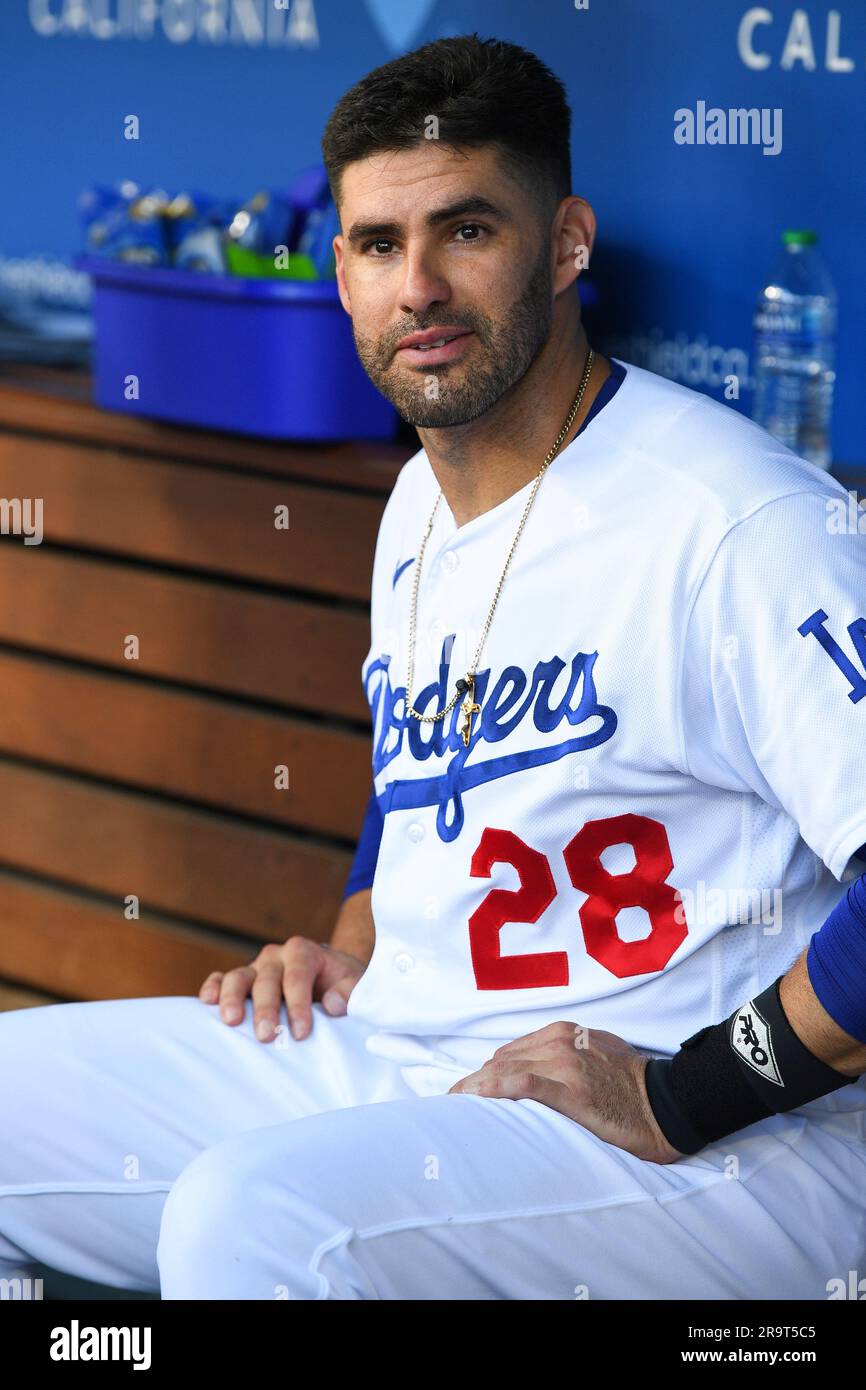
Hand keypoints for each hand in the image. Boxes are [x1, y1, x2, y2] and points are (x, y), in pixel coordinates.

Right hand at [198, 937, 365, 1043]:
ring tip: (232, 1021)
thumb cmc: (342, 983)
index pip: (298, 977)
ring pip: (239, 976)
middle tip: (266, 1035)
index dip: (298, 1005)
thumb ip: (349, 992)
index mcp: (304, 951)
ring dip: (233, 998)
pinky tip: (207, 1002)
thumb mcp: (356, 984)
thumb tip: (332, 1005)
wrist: (330, 975)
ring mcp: (257, 967)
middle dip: (265, 1008)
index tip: (301, 1032)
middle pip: (267, 979)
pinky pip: (222, 978)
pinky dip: (213, 987)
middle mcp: (277, 956)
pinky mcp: (243, 979)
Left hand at [448, 1021, 684, 1163]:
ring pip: (505, 1071)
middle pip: (501, 1062)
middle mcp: (559, 1041)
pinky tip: (476, 1098)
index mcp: (563, 1032)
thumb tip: (533, 1071)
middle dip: (474, 1083)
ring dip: (475, 1089)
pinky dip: (495, 1089)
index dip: (485, 1073)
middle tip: (454, 1105)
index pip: (510, 1052)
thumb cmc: (632, 1084)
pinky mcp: (570, 1090)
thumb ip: (564, 1055)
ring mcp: (564, 1064)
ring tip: (454, 1109)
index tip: (467, 1092)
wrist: (668, 1102)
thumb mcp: (596, 1054)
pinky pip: (523, 1085)